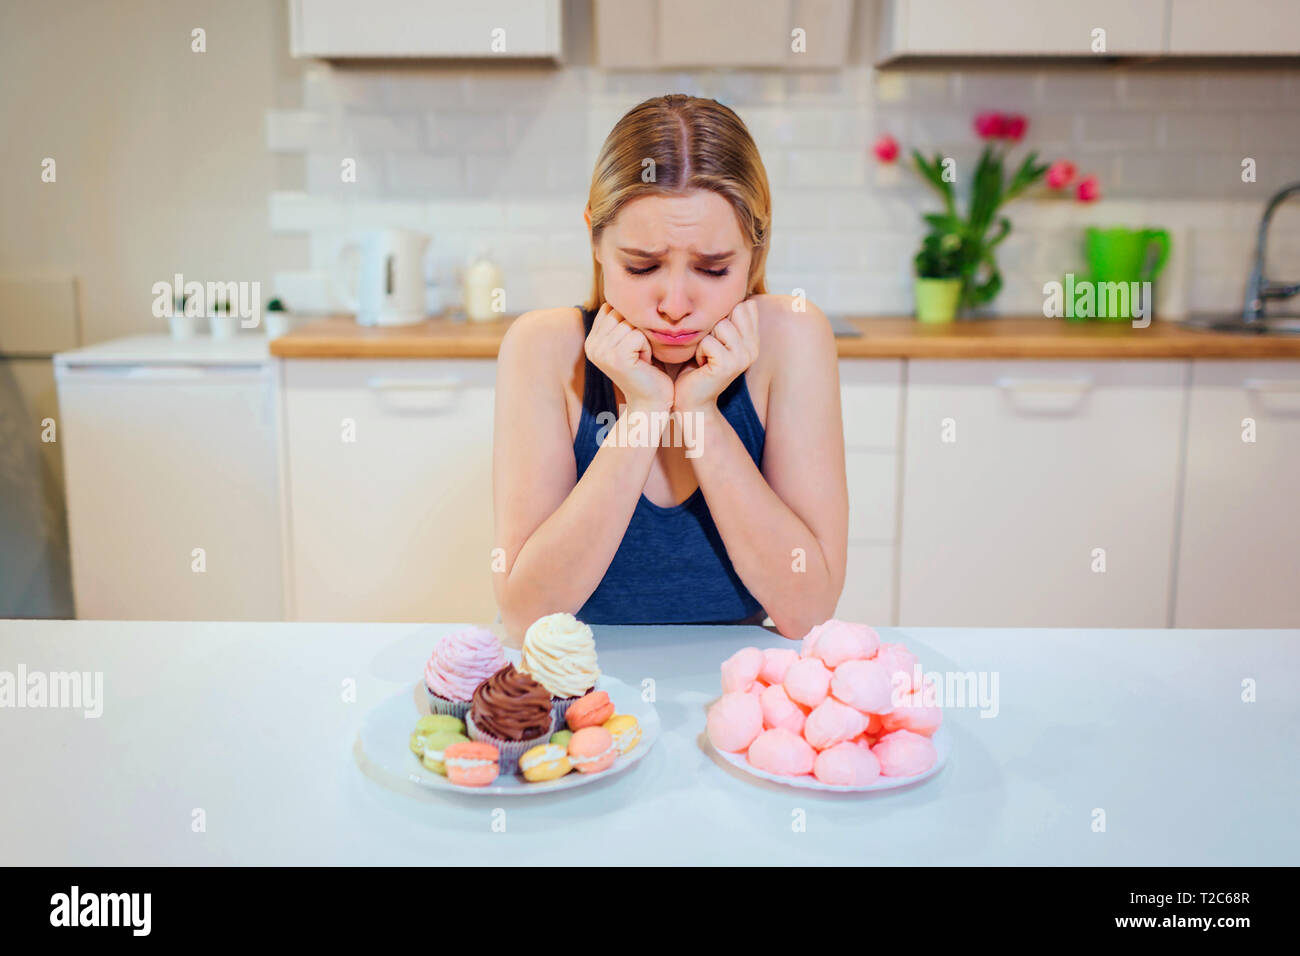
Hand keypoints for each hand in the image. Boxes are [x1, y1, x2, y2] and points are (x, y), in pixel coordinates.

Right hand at [584, 303, 674, 412]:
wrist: (651, 402)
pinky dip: (648, 348)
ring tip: (641, 359)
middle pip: (621, 314)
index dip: (630, 322)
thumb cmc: (647, 370)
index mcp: (592, 341)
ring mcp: (602, 352)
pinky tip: (644, 364)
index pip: (611, 308)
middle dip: (637, 330)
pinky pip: (638, 335)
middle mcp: (592, 346)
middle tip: (638, 354)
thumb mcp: (629, 341)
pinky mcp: (616, 357)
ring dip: (644, 340)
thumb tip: (626, 291)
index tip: (633, 346)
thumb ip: (621, 321)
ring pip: (631, 324)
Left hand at [672, 298, 759, 414]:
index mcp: (753, 341)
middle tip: (710, 348)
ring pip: (721, 325)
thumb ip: (730, 320)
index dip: (724, 315)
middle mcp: (752, 349)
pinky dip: (699, 351)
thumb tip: (744, 298)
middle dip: (714, 327)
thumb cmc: (699, 366)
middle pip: (733, 312)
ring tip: (706, 356)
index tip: (718, 337)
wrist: (692, 399)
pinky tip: (701, 364)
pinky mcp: (728, 365)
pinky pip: (708, 342)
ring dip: (705, 339)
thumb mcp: (717, 338)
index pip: (745, 307)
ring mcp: (742, 358)